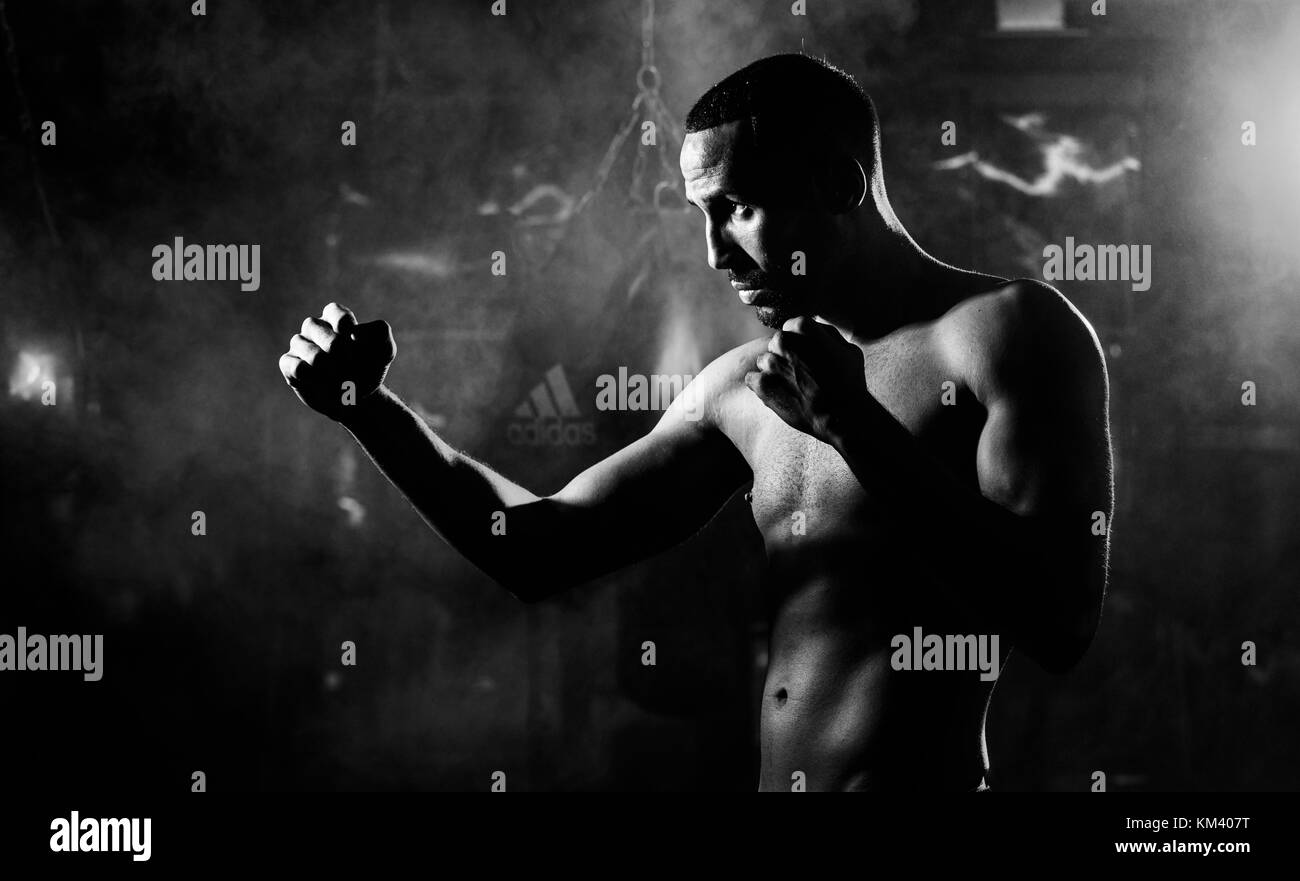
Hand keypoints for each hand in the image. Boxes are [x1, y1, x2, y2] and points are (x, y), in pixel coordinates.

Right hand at [279, 302, 395, 422]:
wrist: (358, 399)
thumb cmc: (369, 368)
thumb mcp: (385, 351)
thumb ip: (380, 332)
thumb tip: (355, 332)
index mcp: (335, 317)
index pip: (336, 312)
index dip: (348, 331)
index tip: (358, 345)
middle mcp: (314, 327)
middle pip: (315, 327)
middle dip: (339, 351)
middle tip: (350, 366)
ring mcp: (300, 345)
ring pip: (306, 348)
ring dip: (328, 367)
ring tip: (340, 379)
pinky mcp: (289, 364)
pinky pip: (294, 366)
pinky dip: (312, 378)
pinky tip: (322, 383)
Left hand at [745, 316, 868, 442]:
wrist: (842, 416)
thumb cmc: (849, 382)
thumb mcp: (847, 349)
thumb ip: (826, 334)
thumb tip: (813, 327)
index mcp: (803, 327)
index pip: (791, 327)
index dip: (800, 343)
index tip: (809, 357)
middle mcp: (784, 341)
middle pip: (776, 343)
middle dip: (786, 355)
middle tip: (802, 374)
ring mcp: (771, 363)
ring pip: (764, 361)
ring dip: (775, 371)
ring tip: (794, 386)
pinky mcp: (762, 385)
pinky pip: (753, 379)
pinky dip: (763, 386)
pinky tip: (781, 394)